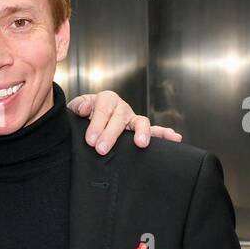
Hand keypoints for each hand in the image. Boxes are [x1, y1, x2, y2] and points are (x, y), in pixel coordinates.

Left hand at [69, 91, 183, 152]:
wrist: (84, 121)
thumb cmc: (81, 115)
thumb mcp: (75, 109)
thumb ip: (78, 106)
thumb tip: (85, 109)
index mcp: (106, 99)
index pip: (103, 109)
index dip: (96, 124)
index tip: (90, 140)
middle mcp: (121, 107)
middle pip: (120, 117)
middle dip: (111, 133)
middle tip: (101, 149)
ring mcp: (132, 118)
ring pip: (140, 122)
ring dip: (141, 132)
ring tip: (141, 143)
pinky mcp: (139, 130)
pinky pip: (155, 130)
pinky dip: (164, 133)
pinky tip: (175, 138)